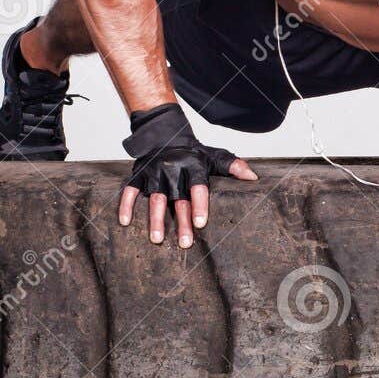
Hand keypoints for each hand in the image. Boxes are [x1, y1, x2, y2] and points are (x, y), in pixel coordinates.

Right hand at [118, 103, 256, 246]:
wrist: (164, 134)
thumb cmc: (193, 152)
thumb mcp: (214, 156)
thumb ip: (233, 167)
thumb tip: (253, 178)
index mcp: (193, 167)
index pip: (198, 187)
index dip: (199, 205)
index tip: (201, 223)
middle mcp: (173, 170)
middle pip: (178, 199)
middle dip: (181, 222)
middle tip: (185, 243)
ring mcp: (154, 173)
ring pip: (155, 199)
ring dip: (155, 219)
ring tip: (157, 239)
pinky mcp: (138, 175)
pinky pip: (130, 191)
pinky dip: (126, 205)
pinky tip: (125, 222)